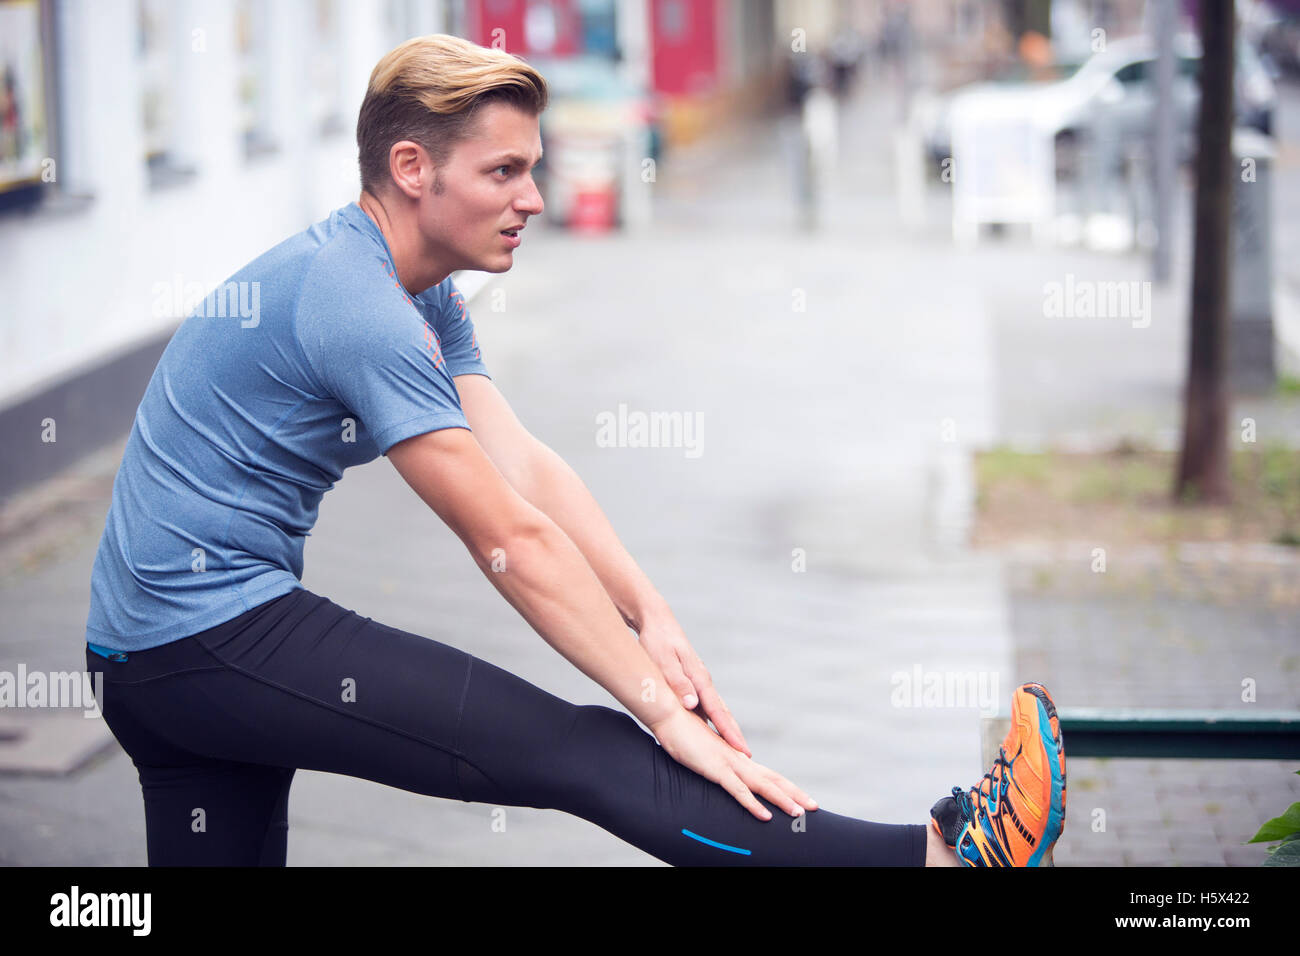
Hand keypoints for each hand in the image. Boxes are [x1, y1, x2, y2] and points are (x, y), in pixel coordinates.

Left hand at [637, 615, 750, 757]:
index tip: (740, 749)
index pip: (716, 710)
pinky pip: (706, 705)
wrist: (656, 622)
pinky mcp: (692, 681)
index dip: (728, 731)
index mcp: (698, 678)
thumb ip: (678, 683)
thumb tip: (692, 704)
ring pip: (716, 709)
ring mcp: (699, 681)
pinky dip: (714, 719)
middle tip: (746, 755)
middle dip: (734, 734)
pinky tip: (712, 729)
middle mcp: (702, 681)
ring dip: (726, 728)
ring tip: (734, 747)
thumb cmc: (657, 641)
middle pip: (722, 712)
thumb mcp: (664, 661)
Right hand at [647, 707, 817, 821]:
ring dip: (782, 800)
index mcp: (736, 756)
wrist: (670, 711)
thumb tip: (722, 770)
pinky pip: (737, 790)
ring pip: (762, 785)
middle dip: (795, 794)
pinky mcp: (715, 767)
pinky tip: (764, 815)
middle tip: (815, 807)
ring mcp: (728, 762)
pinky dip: (752, 804)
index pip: (767, 774)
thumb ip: (714, 761)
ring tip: (799, 813)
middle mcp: (737, 758)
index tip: (801, 797)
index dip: (785, 787)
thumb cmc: (682, 730)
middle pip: (773, 779)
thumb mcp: (701, 751)